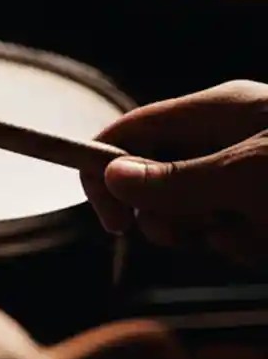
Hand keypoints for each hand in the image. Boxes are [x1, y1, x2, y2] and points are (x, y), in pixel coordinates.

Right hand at [80, 80, 267, 263]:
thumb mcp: (250, 173)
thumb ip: (179, 179)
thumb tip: (109, 176)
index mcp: (219, 111)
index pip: (133, 130)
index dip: (107, 169)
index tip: (114, 220)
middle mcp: (229, 140)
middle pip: (157, 180)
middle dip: (168, 215)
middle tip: (191, 231)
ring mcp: (249, 177)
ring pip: (194, 215)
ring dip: (215, 237)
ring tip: (258, 233)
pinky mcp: (265, 207)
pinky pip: (230, 235)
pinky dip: (244, 247)